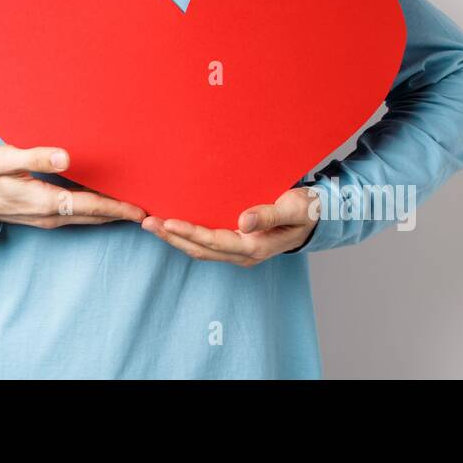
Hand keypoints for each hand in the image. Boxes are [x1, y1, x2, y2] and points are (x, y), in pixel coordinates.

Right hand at [0, 145, 147, 228]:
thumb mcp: (5, 159)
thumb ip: (35, 157)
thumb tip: (66, 157)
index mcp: (47, 201)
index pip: (92, 205)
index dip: (118, 207)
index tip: (142, 209)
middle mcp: (52, 215)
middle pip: (96, 215)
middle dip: (122, 212)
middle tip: (150, 208)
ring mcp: (48, 217)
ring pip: (88, 217)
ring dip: (111, 213)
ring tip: (134, 205)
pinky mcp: (44, 214)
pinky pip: (78, 214)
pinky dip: (96, 210)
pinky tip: (105, 201)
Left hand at [140, 187, 321, 265]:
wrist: (317, 216)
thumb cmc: (306, 208)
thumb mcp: (293, 207)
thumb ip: (269, 215)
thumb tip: (243, 221)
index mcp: (255, 246)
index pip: (214, 241)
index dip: (189, 232)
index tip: (166, 221)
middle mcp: (244, 254)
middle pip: (199, 249)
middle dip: (171, 237)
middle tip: (145, 222)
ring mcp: (239, 252)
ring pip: (200, 250)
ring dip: (175, 238)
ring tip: (151, 224)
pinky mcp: (237, 245)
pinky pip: (206, 245)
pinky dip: (186, 236)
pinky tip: (173, 226)